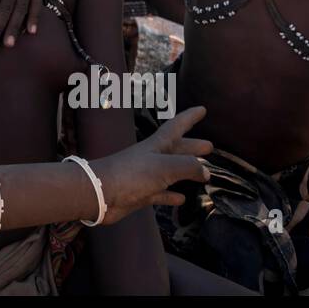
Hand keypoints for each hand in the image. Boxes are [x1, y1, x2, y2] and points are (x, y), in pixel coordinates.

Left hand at [90, 107, 211, 224]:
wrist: (99, 193)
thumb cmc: (131, 174)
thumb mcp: (164, 167)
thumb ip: (188, 166)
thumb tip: (205, 171)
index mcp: (156, 145)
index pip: (176, 126)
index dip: (189, 117)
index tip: (202, 109)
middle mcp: (152, 158)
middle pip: (176, 149)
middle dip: (192, 146)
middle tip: (209, 146)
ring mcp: (146, 176)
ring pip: (171, 172)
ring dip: (186, 171)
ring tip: (204, 174)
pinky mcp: (140, 194)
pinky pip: (161, 193)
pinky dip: (171, 195)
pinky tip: (182, 199)